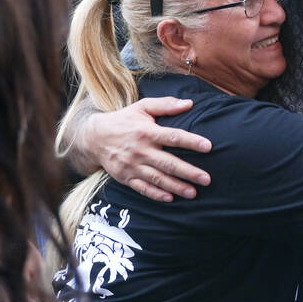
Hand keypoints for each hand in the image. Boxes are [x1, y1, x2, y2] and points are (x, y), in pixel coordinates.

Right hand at [82, 97, 212, 201]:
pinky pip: (143, 188)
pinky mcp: (125, 177)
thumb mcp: (142, 107)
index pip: (173, 137)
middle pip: (168, 163)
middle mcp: (141, 150)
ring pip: (158, 179)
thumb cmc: (123, 120)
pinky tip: (170, 198)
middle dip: (188, 172)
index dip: (191, 142)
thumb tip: (189, 103)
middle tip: (206, 179)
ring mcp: (132, 166)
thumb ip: (166, 104)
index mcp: (147, 131)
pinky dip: (156, 194)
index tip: (208, 146)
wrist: (94, 137)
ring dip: (176, 186)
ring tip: (193, 193)